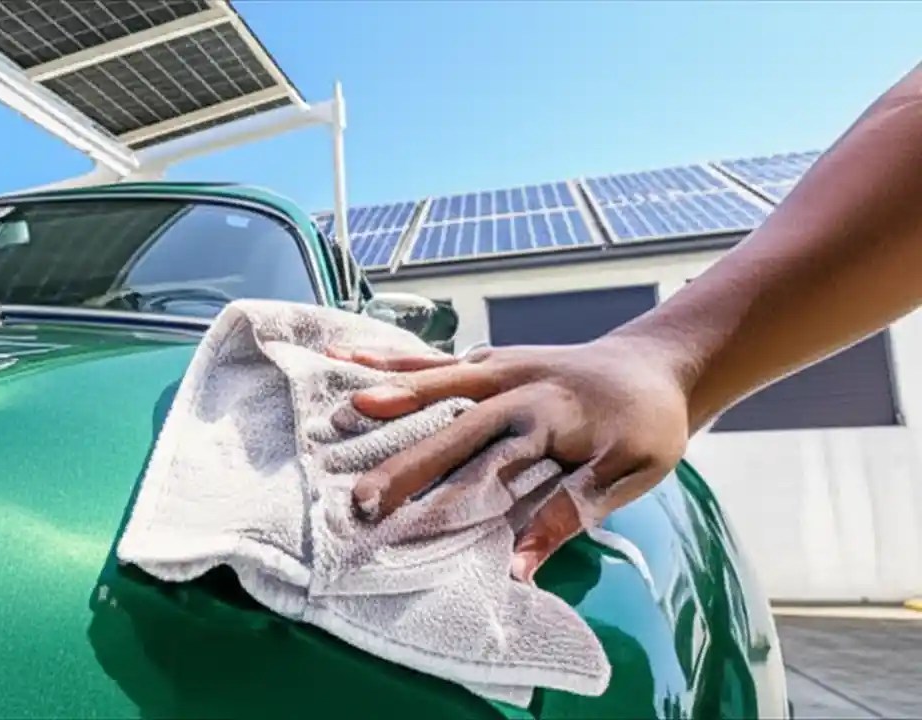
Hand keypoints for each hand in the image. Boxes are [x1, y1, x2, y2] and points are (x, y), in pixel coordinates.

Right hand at [327, 334, 690, 582]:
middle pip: (447, 427)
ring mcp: (496, 366)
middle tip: (360, 499)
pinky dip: (389, 361)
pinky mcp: (486, 361)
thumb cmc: (647, 425)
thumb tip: (516, 567)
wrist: (657, 362)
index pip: (486, 465)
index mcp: (548, 415)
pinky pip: (431, 361)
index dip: (446, 499)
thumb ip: (570, 512)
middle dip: (402, 463)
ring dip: (384, 398)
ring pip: (430, 382)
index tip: (412, 532)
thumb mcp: (631, 475)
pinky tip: (347, 362)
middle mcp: (514, 385)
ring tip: (338, 412)